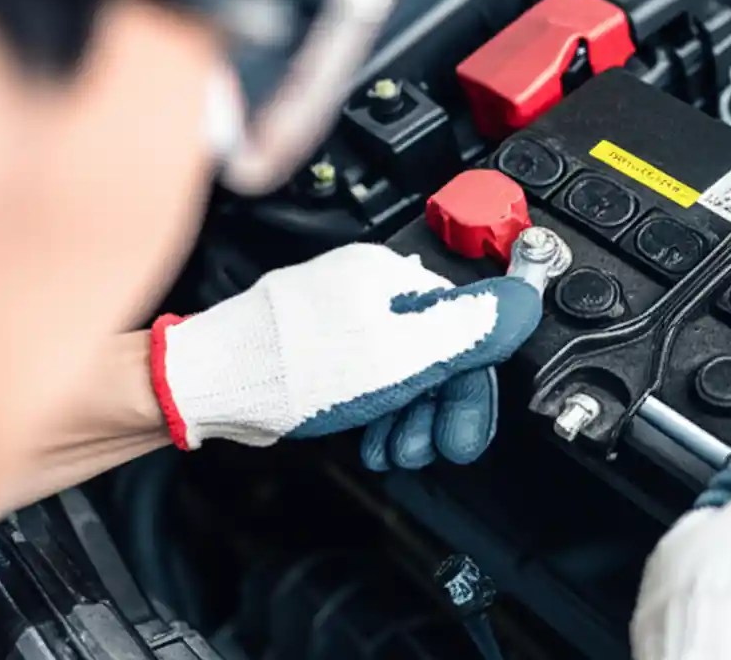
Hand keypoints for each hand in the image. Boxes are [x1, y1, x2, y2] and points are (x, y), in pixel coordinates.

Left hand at [149, 244, 541, 468]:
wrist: (208, 385)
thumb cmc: (290, 365)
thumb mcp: (400, 353)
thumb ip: (468, 330)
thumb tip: (522, 302)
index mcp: (392, 277)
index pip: (464, 328)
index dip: (472, 385)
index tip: (468, 429)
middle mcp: (368, 290)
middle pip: (435, 353)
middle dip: (437, 410)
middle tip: (435, 448)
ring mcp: (342, 319)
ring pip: (403, 371)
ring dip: (409, 418)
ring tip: (398, 452)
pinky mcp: (320, 348)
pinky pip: (370, 379)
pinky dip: (380, 412)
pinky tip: (375, 439)